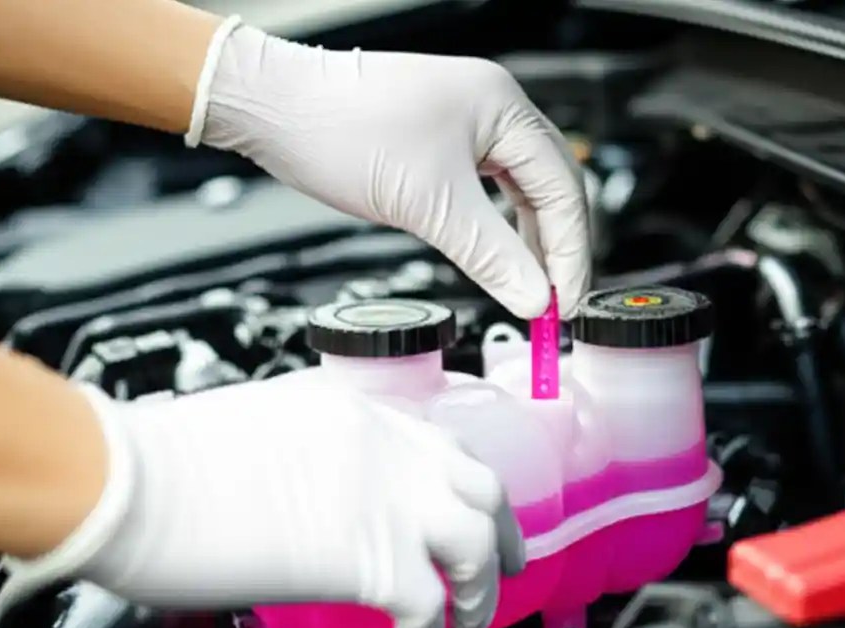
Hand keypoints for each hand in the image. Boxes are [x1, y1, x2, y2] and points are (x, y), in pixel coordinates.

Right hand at [0, 369, 523, 627]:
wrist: (126, 482)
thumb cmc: (158, 461)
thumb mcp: (254, 431)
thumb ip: (306, 453)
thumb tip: (313, 493)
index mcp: (351, 409)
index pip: (436, 440)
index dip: (460, 480)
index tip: (470, 507)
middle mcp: (384, 445)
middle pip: (480, 482)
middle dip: (503, 528)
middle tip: (508, 564)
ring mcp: (387, 499)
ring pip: (478, 541)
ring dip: (481, 587)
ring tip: (472, 620)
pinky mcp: (371, 558)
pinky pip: (433, 604)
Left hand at [190, 22, 589, 318]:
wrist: (274, 108)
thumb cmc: (339, 131)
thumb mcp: (428, 205)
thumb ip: (491, 255)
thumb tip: (533, 299)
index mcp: (503, 106)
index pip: (562, 187)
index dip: (569, 253)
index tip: (562, 304)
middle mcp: (495, 106)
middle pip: (552, 186)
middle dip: (557, 249)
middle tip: (554, 304)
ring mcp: (470, 120)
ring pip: (522, 189)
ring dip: (530, 240)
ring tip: (530, 289)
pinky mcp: (443, 137)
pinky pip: (491, 186)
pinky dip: (499, 225)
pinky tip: (499, 256)